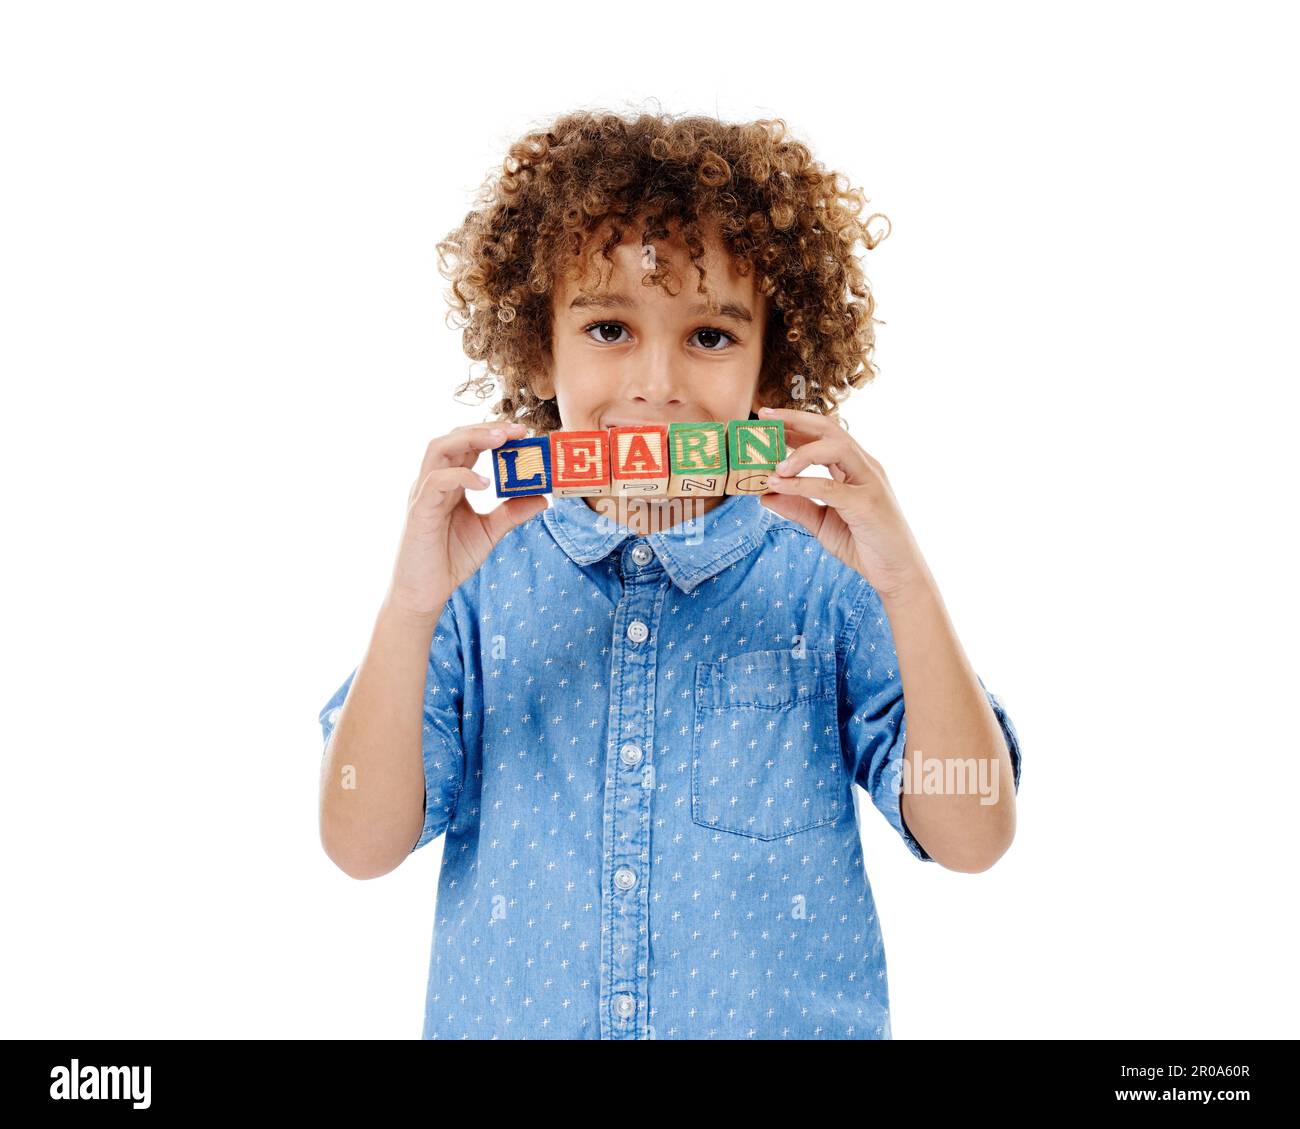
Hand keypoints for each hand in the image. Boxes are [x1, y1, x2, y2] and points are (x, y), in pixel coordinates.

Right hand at [387, 422, 547, 620]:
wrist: (425, 593)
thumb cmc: (451, 560)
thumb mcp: (490, 532)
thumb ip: (512, 512)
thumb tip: (543, 498)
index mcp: (451, 483)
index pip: (469, 445)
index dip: (493, 434)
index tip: (523, 433)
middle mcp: (434, 481)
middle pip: (453, 437)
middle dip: (485, 428)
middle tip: (517, 430)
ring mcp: (424, 493)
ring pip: (438, 448)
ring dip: (471, 438)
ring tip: (501, 440)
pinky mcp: (419, 511)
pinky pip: (436, 481)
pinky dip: (461, 475)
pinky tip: (485, 482)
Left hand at [756, 406, 929, 600]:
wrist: (896, 573)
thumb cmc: (863, 545)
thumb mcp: (822, 523)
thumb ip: (797, 506)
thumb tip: (764, 495)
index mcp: (854, 468)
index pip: (824, 434)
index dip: (795, 424)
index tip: (766, 419)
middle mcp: (864, 467)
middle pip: (831, 428)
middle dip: (796, 419)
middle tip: (765, 418)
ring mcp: (869, 482)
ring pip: (836, 448)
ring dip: (801, 452)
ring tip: (774, 466)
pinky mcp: (868, 503)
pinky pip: (830, 486)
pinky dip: (802, 483)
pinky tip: (779, 485)